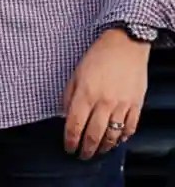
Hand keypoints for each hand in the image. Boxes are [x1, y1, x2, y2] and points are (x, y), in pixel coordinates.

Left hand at [62, 27, 149, 159]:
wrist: (124, 46)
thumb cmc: (97, 57)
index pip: (75, 125)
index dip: (70, 140)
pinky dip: (123, 138)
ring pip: (112, 135)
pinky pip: (130, 128)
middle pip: (93, 135)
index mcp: (85, 94)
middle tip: (82, 155)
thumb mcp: (75, 74)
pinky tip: (116, 140)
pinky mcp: (136, 105)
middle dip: (86, 149)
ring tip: (98, 151)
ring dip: (104, 147)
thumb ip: (69, 96)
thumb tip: (65, 115)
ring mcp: (122, 105)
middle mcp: (104, 103)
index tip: (68, 148)